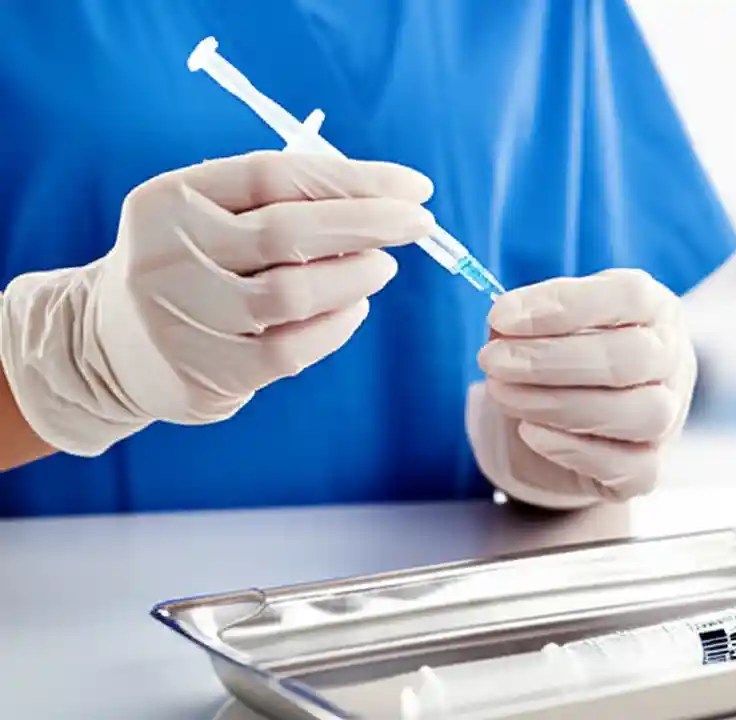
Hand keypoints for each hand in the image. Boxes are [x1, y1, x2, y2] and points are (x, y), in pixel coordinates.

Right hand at [0, 151, 434, 454]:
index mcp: (171, 198)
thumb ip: (280, 198)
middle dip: (370, 224)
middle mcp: (169, 253)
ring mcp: (183, 317)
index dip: (353, 179)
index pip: (274, 175)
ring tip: (383, 266)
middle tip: (419, 223)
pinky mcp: (205, 372)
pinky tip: (354, 308)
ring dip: (357, 277)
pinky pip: (293, 348)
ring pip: (295, 293)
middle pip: (289, 232)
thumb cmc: (191, 264)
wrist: (108, 347)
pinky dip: (338, 325)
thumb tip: (386, 195)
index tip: (413, 187)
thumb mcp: (209, 214)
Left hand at [467, 269, 695, 508]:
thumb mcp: (545, 325)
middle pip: (632, 357)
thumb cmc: (564, 360)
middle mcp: (672, 359)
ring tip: (504, 394)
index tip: (503, 316)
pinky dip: (574, 450)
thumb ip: (525, 320)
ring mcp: (669, 417)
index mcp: (654, 309)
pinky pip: (630, 467)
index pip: (629, 297)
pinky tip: (531, 432)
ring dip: (558, 405)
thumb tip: (503, 324)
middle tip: (492, 359)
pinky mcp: (651, 468)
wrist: (566, 426)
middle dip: (551, 360)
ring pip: (638, 414)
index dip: (565, 305)